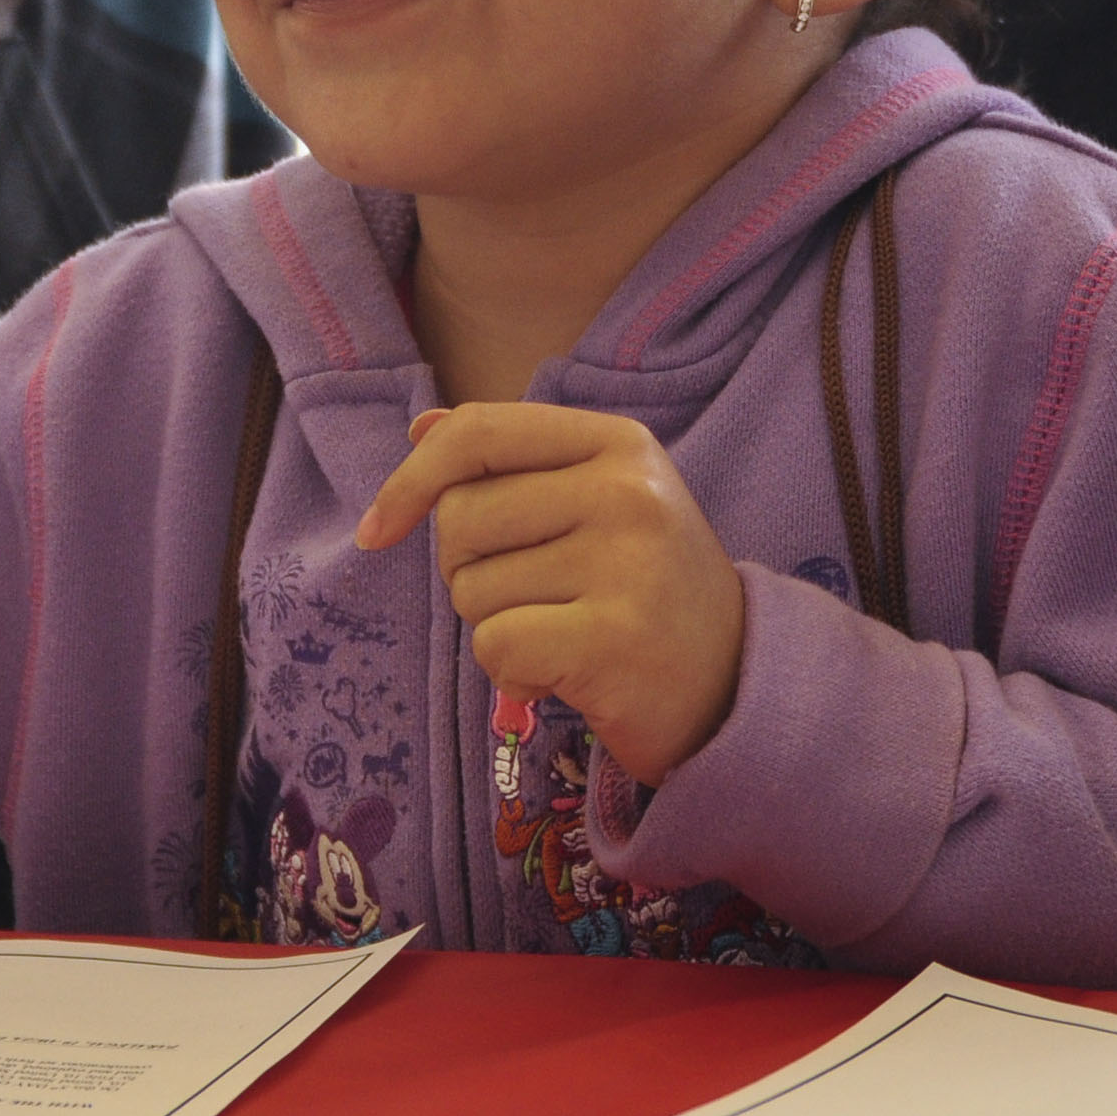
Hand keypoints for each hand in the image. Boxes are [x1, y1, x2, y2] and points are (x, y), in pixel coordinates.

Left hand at [357, 405, 747, 785]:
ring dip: (497, 625)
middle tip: (536, 596)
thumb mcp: (601, 501)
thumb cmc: (649, 590)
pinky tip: (564, 674)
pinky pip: (494, 646)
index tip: (379, 528)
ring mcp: (625, 563)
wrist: (737, 687)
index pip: (478, 432)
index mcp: (619, 442)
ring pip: (471, 588)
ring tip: (565, 632)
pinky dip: (512, 673)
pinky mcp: (612, 638)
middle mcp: (626, 491)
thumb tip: (421, 429)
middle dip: (469, 569)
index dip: (411, 479)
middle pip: (460, 517)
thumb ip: (514, 461)